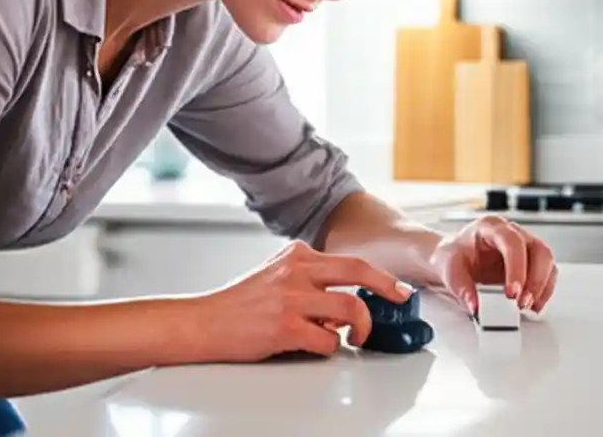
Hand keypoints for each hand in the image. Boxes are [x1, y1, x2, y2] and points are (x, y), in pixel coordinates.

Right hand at [189, 241, 412, 361]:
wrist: (201, 323)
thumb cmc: (239, 304)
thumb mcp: (276, 274)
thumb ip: (310, 278)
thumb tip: (347, 299)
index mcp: (297, 255)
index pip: (351, 261)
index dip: (380, 276)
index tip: (398, 287)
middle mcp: (297, 270)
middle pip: (358, 271)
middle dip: (387, 286)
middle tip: (401, 299)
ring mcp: (291, 298)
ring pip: (350, 309)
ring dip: (361, 327)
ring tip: (356, 337)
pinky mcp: (285, 327)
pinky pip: (328, 341)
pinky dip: (330, 347)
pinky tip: (317, 345)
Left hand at [429, 215, 557, 315]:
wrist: (453, 256)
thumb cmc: (453, 255)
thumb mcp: (449, 268)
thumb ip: (460, 287)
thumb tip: (474, 306)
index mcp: (491, 227)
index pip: (512, 242)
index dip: (517, 267)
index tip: (512, 292)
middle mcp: (513, 232)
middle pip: (538, 250)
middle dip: (535, 280)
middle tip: (522, 303)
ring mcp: (524, 245)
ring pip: (546, 261)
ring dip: (541, 286)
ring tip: (527, 306)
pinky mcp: (530, 261)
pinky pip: (547, 273)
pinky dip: (544, 291)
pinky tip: (534, 305)